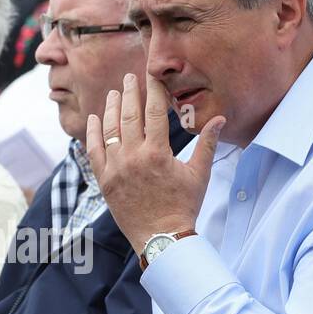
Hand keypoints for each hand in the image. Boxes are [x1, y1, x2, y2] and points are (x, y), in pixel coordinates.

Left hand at [86, 73, 224, 253]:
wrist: (161, 237)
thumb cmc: (183, 206)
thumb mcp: (199, 174)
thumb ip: (207, 144)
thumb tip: (220, 118)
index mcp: (158, 153)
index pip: (154, 112)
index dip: (153, 90)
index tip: (152, 76)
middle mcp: (134, 157)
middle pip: (129, 116)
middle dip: (130, 93)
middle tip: (129, 77)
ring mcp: (116, 168)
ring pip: (110, 130)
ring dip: (111, 108)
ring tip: (114, 93)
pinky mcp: (104, 180)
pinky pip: (94, 151)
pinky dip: (92, 133)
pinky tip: (94, 119)